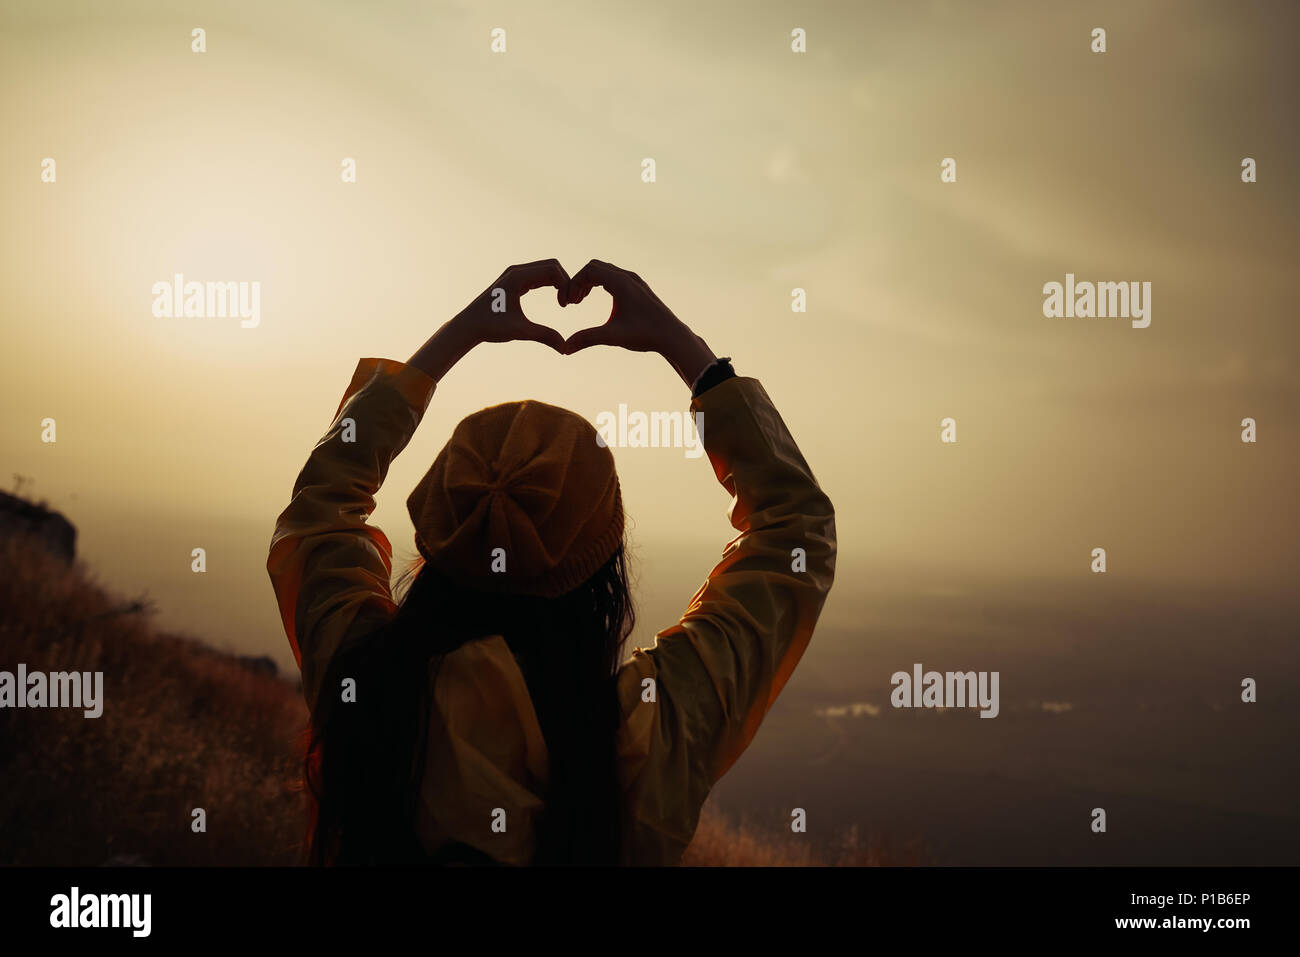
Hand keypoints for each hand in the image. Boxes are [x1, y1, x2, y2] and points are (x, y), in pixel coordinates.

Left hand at [408, 260, 568, 380]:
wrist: (469, 325)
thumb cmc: (491, 327)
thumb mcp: (521, 331)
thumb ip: (545, 336)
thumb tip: (565, 348)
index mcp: (517, 277)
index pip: (552, 270)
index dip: (566, 285)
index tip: (567, 306)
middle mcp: (516, 271)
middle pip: (552, 266)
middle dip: (565, 282)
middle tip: (570, 303)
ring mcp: (515, 274)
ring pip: (547, 269)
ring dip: (559, 283)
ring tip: (564, 303)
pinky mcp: (515, 280)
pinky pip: (540, 275)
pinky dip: (551, 284)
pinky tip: (557, 301)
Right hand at [561, 260, 716, 385]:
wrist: (672, 336)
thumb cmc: (645, 334)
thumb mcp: (612, 336)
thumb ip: (587, 339)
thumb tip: (564, 349)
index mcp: (621, 283)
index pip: (589, 270)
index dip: (574, 283)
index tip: (569, 302)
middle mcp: (628, 277)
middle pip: (595, 267)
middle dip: (580, 282)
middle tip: (572, 301)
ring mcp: (635, 281)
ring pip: (605, 271)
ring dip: (590, 282)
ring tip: (580, 300)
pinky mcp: (638, 288)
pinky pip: (614, 277)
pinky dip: (601, 284)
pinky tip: (599, 300)